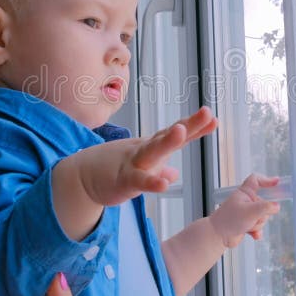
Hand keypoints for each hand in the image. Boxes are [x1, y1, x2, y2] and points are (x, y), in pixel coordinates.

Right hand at [76, 106, 217, 205]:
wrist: (81, 177)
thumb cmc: (114, 170)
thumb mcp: (141, 168)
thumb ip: (160, 168)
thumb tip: (174, 172)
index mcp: (151, 147)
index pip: (177, 134)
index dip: (196, 127)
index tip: (214, 118)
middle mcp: (144, 150)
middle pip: (168, 135)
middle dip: (188, 125)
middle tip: (206, 113)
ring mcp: (133, 163)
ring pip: (152, 151)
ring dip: (168, 141)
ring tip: (181, 132)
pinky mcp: (123, 181)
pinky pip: (139, 181)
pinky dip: (153, 181)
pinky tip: (165, 182)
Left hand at [208, 174, 280, 247]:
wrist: (217, 236)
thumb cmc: (230, 219)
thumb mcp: (251, 211)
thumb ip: (266, 207)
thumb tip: (277, 206)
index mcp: (245, 193)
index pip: (256, 180)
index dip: (267, 180)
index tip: (277, 182)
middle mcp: (246, 201)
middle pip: (264, 203)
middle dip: (262, 214)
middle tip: (253, 217)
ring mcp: (247, 213)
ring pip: (263, 216)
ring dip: (257, 224)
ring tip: (247, 226)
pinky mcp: (247, 223)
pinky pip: (259, 226)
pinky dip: (256, 231)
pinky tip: (253, 235)